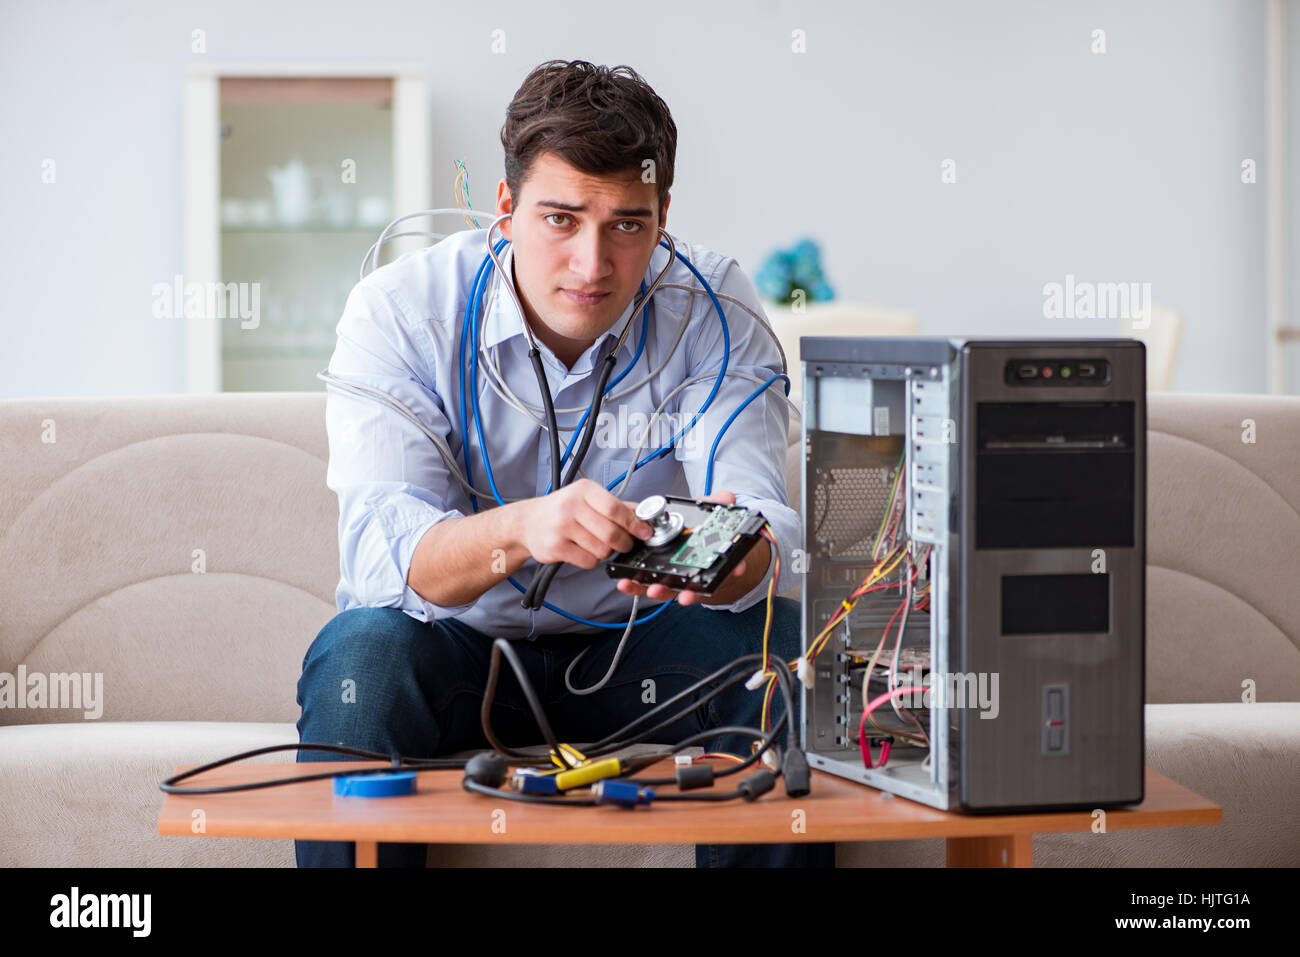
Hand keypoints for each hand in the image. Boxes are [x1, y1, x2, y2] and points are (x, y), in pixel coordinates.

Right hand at [518, 478, 655, 570]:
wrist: (527, 522)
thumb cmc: (561, 510)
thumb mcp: (587, 499)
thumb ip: (617, 506)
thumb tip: (644, 513)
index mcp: (584, 490)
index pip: (615, 508)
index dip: (634, 523)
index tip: (645, 532)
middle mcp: (571, 506)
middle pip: (611, 532)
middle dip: (624, 543)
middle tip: (624, 544)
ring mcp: (562, 527)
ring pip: (602, 549)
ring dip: (606, 552)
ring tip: (598, 545)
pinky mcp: (556, 547)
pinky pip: (588, 561)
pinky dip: (592, 560)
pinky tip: (584, 551)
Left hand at [614, 491, 745, 605]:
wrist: (682, 541)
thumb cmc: (697, 534)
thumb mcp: (707, 518)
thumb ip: (717, 507)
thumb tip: (728, 498)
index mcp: (707, 563)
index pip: (722, 568)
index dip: (730, 570)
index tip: (734, 571)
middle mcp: (691, 576)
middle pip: (692, 588)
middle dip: (688, 593)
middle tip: (685, 595)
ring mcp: (671, 579)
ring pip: (668, 589)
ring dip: (660, 591)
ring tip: (653, 588)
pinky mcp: (651, 577)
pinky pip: (643, 583)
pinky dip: (634, 585)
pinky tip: (625, 582)